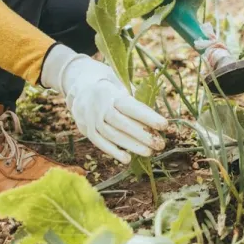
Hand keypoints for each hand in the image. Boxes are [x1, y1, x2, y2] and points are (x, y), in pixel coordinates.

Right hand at [41, 46, 167, 164]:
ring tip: (149, 153)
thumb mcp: (121, 84)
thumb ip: (135, 98)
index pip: (131, 107)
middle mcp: (99, 106)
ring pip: (111, 135)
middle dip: (142, 135)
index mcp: (110, 93)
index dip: (148, 117)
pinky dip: (113, 152)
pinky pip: (99, 143)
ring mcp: (91, 119)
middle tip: (161, 144)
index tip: (165, 125)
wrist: (79, 85)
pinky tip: (127, 159)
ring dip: (131, 146)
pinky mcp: (86, 129)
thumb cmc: (109, 86)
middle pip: (121, 123)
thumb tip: (155, 116)